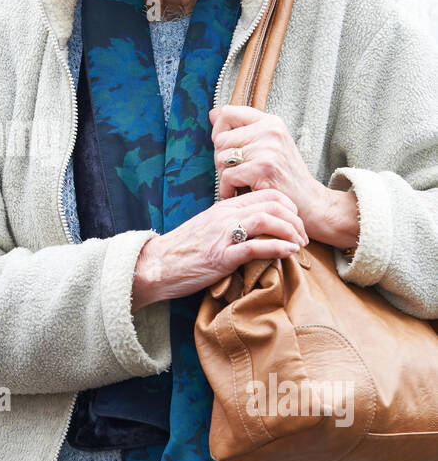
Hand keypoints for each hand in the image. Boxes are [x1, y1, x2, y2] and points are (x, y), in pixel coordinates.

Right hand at [132, 188, 307, 308]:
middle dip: (295, 219)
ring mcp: (223, 234)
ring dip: (290, 231)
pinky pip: (255, 247)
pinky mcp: (221, 256)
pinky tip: (289, 252)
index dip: (289, 205)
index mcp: (224, 207)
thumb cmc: (183, 251)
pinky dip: (277, 248)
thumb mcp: (209, 229)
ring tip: (300, 244)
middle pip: (272, 204)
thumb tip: (256, 229)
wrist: (157, 265)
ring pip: (267, 220)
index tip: (297, 221)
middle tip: (304, 235)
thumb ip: (231, 223)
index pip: (266, 194)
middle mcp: (225, 215)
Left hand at [209, 104, 359, 248]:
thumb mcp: (268, 147)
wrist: (309, 204)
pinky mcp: (264, 168)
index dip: (219, 131)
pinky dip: (228, 189)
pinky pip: (227, 176)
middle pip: (220, 139)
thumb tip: (212, 114)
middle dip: (221, 160)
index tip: (227, 149)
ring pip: (221, 158)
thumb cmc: (284, 178)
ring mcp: (268, 148)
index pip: (228, 113)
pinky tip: (239, 193)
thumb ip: (242, 131)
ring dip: (224, 176)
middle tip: (237, 174)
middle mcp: (271, 130)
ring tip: (241, 183)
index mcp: (271, 122)